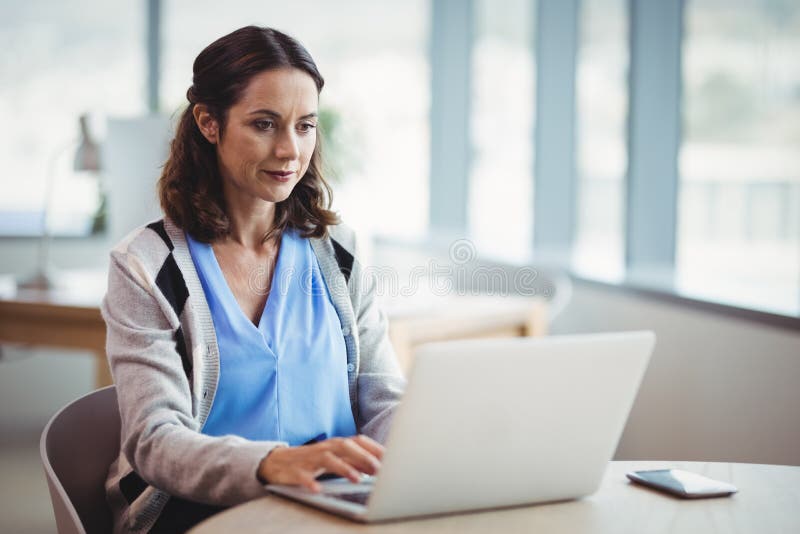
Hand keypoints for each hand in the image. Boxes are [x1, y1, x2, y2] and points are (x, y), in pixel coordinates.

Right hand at [258, 435, 383, 492]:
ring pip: (327, 459)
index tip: (390, 458)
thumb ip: (354, 461)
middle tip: (378, 469)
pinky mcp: (295, 471)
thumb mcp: (335, 458)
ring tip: (356, 479)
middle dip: (363, 456)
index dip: (374, 448)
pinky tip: (317, 489)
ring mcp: (309, 459)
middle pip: (345, 446)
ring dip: (343, 468)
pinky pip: (302, 476)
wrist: (277, 462)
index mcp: (335, 445)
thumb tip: (378, 467)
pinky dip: (310, 482)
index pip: (357, 441)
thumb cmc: (312, 461)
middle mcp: (324, 448)